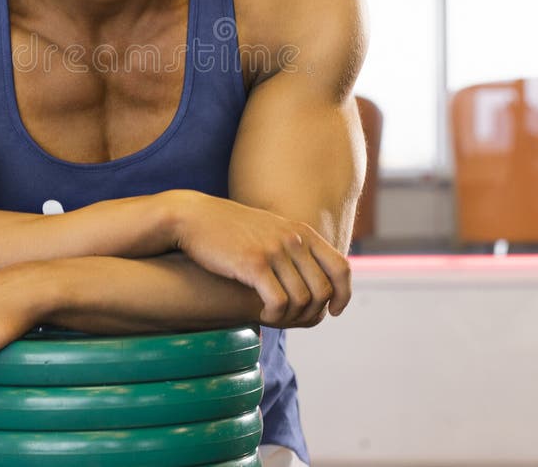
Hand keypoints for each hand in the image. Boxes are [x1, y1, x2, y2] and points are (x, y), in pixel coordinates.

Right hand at [172, 192, 351, 327]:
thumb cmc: (230, 230)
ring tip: (274, 317)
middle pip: (322, 290)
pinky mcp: (253, 263)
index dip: (343, 294)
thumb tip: (314, 280)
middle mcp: (293, 239)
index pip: (341, 268)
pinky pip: (279, 302)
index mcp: (301, 231)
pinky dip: (275, 316)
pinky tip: (262, 315)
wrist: (194, 217)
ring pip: (302, 300)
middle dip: (312, 313)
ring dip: (291, 317)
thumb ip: (293, 248)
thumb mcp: (269, 230)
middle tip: (294, 320)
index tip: (334, 311)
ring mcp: (274, 250)